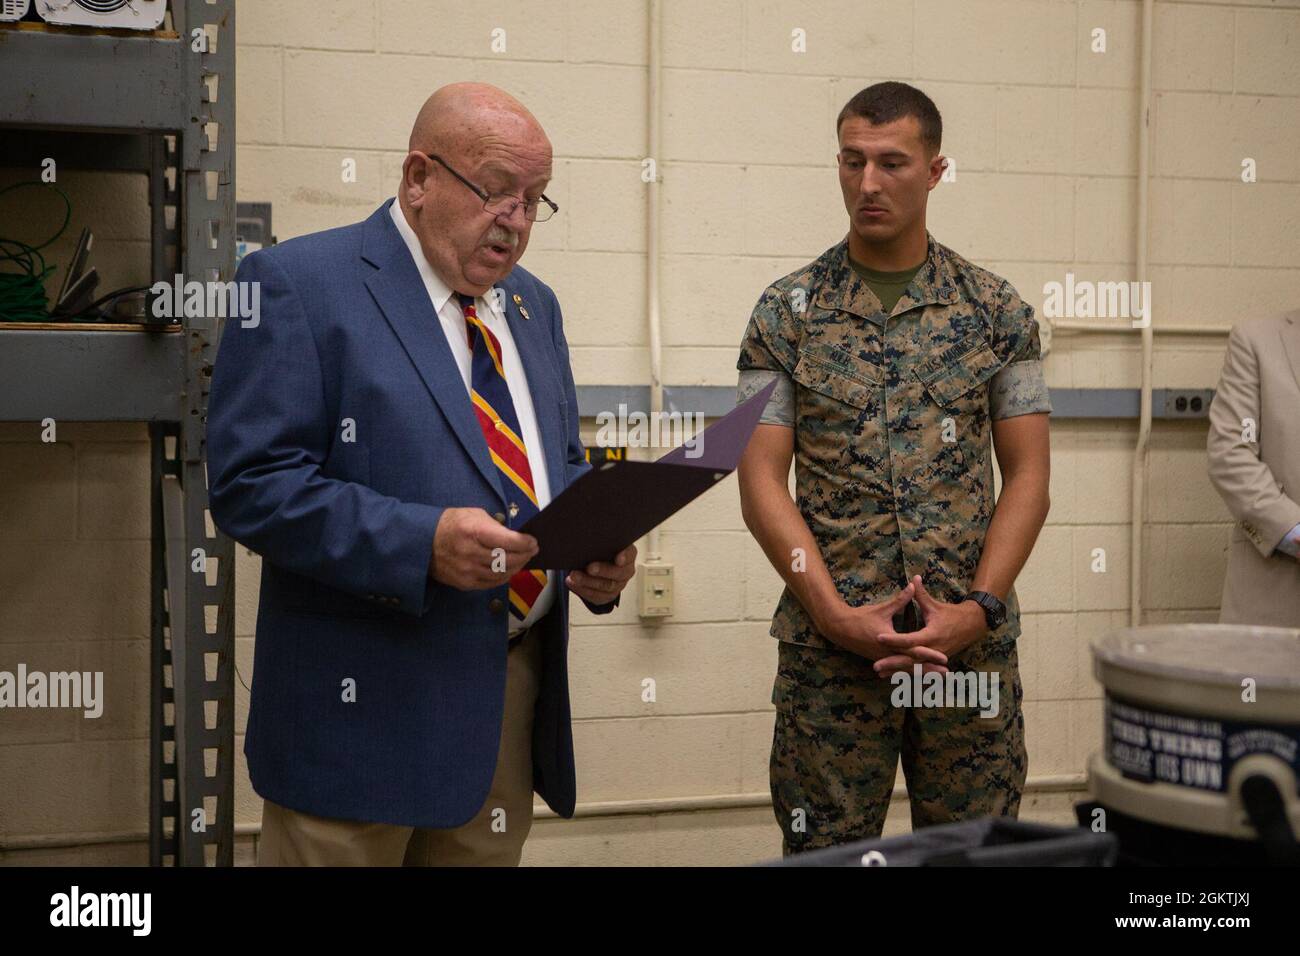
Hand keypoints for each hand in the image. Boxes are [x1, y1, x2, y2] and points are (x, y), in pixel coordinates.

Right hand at [430, 507, 537, 589]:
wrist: (422, 543)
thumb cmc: (450, 524)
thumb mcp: (472, 514)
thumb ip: (495, 526)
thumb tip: (516, 537)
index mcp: (473, 531)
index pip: (508, 541)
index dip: (525, 543)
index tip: (533, 541)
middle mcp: (470, 552)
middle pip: (507, 559)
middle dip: (525, 555)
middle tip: (532, 550)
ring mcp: (466, 570)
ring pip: (502, 573)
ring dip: (517, 566)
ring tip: (523, 559)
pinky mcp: (464, 583)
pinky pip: (491, 583)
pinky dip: (504, 576)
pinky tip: (509, 569)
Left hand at [566, 544, 636, 605]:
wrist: (599, 565)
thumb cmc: (601, 551)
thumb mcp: (604, 543)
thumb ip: (601, 540)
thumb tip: (587, 536)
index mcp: (628, 555)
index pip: (630, 554)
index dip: (625, 556)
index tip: (618, 558)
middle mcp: (625, 571)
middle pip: (618, 573)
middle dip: (603, 571)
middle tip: (589, 567)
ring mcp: (617, 585)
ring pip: (605, 586)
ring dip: (588, 581)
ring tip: (574, 576)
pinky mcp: (607, 596)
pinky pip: (596, 595)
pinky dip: (582, 589)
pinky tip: (572, 583)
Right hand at [817, 580, 947, 673]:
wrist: (841, 628)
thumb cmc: (862, 618)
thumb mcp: (883, 609)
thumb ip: (900, 600)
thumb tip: (913, 585)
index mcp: (890, 642)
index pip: (913, 651)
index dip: (930, 654)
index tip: (944, 658)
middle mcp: (888, 654)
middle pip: (913, 665)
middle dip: (931, 670)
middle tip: (947, 673)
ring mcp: (884, 660)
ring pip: (907, 670)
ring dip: (924, 674)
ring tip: (940, 678)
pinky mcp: (881, 660)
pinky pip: (899, 670)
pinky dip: (911, 674)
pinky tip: (922, 677)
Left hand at [873, 575, 986, 676]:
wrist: (972, 625)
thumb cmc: (952, 614)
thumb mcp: (935, 605)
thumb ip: (921, 594)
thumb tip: (913, 578)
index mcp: (931, 635)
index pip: (909, 639)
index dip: (894, 639)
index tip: (878, 638)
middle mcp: (933, 649)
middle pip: (910, 659)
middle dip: (893, 663)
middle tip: (875, 666)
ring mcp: (934, 658)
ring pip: (913, 667)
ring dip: (897, 671)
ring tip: (880, 674)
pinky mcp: (935, 661)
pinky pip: (919, 669)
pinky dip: (906, 672)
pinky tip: (893, 676)